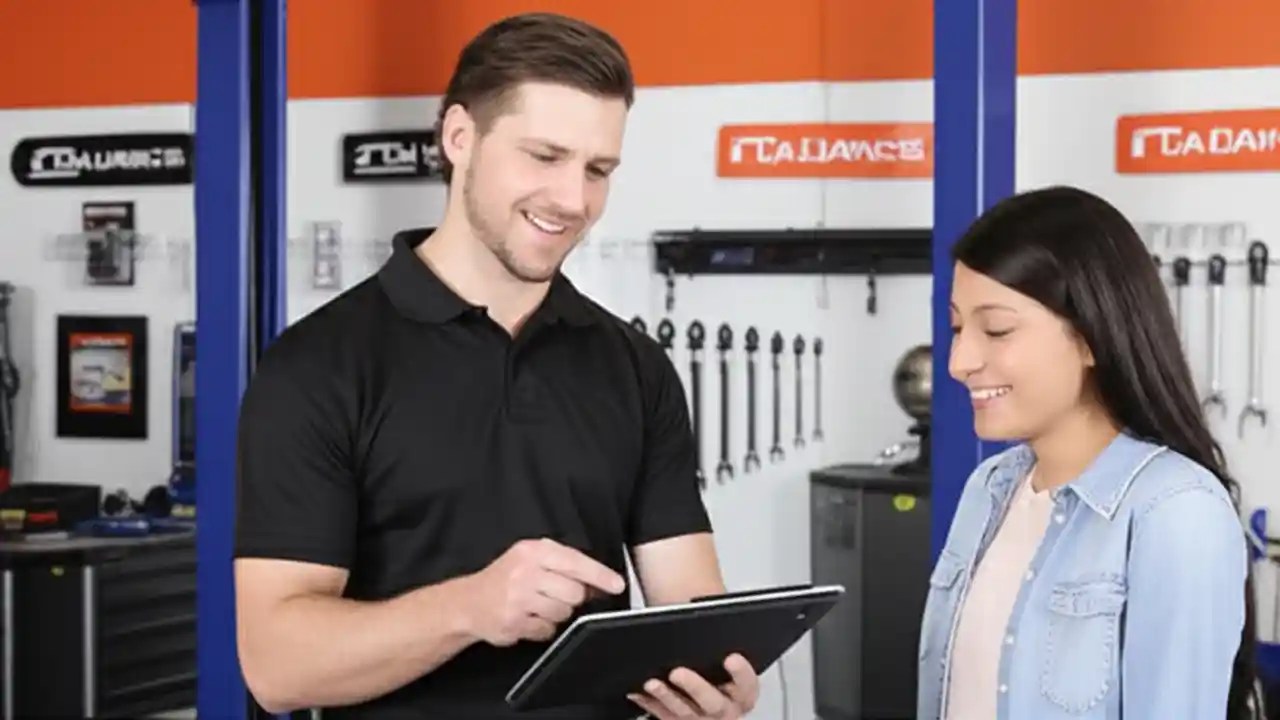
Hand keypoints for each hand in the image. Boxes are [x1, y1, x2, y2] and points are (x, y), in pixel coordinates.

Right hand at [461, 538, 625, 646]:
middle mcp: (525, 572)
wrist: (468, 602)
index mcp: (533, 552)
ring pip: (563, 613)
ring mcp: (518, 599)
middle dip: (572, 598)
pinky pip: (547, 630)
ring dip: (556, 614)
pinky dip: (542, 628)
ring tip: (537, 606)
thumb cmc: (506, 579)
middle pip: (575, 592)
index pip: (576, 562)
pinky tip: (528, 618)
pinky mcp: (514, 623)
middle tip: (556, 595)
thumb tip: (600, 583)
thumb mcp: (531, 559)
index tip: (617, 585)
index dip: (600, 575)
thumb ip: (564, 565)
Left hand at [627, 653, 758, 718]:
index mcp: (743, 692)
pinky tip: (638, 691)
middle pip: (714, 703)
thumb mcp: (723, 654)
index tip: (731, 658)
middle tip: (677, 672)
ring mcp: (703, 719)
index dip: (741, 672)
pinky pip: (664, 717)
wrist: (704, 692)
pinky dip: (649, 704)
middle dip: (695, 687)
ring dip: (666, 697)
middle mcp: (726, 709)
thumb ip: (718, 644)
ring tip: (652, 682)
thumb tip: (699, 614)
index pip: (747, 684)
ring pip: (686, 713)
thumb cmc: (716, 668)